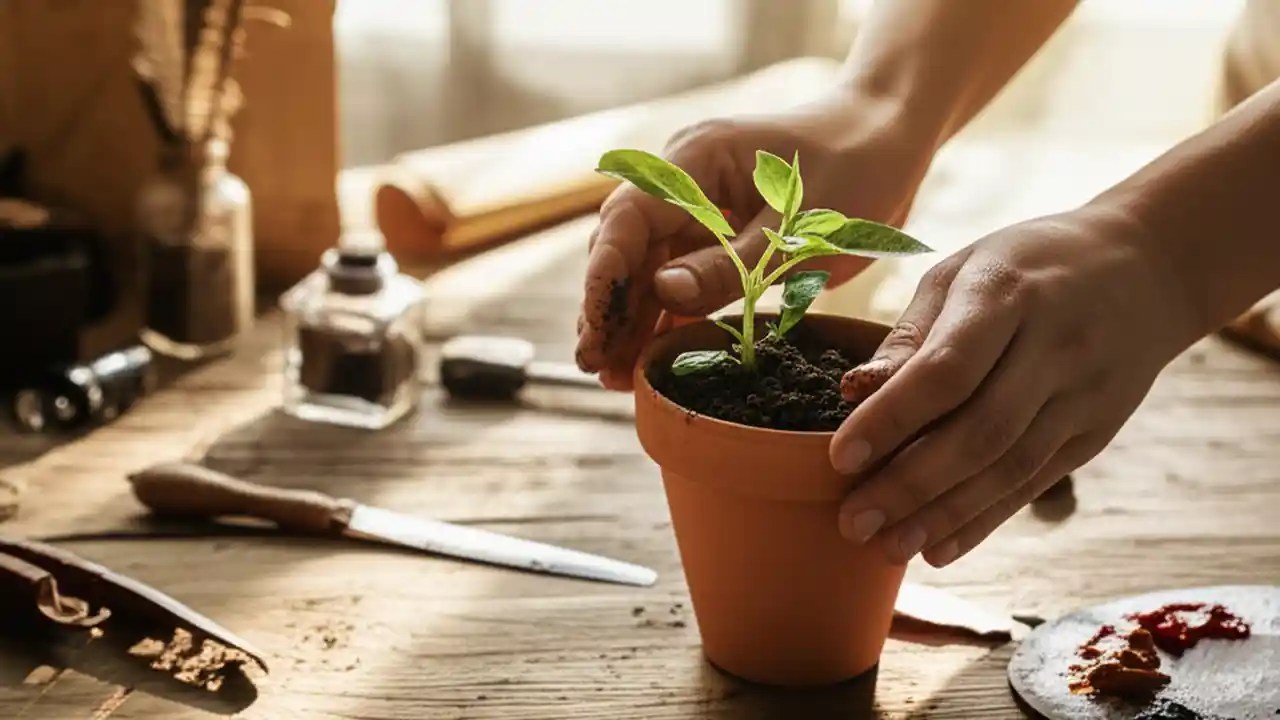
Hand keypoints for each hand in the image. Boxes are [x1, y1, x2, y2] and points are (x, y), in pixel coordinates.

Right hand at [576, 92, 934, 388]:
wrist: (889, 141)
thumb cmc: (855, 170)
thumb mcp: (798, 231)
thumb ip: (730, 265)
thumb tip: (662, 293)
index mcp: (695, 159)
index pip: (627, 219)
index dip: (603, 278)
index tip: (594, 332)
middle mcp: (683, 179)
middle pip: (625, 247)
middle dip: (608, 309)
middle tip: (600, 370)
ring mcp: (696, 205)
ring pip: (645, 267)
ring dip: (630, 318)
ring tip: (617, 376)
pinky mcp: (714, 231)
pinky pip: (677, 274)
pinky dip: (665, 314)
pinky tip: (652, 355)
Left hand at [830, 207, 1199, 566]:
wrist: (1147, 268)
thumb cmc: (1029, 266)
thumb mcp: (965, 271)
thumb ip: (912, 334)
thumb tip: (855, 390)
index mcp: (1009, 293)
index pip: (947, 369)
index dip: (891, 419)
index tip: (839, 458)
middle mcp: (1054, 347)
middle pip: (979, 430)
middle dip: (910, 484)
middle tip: (852, 522)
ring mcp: (1083, 394)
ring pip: (1009, 467)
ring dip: (944, 515)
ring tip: (888, 548)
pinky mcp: (1097, 431)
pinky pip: (1034, 483)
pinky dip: (984, 520)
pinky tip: (939, 547)